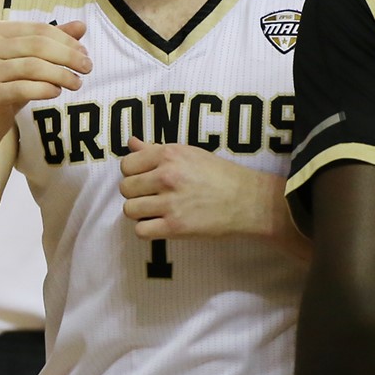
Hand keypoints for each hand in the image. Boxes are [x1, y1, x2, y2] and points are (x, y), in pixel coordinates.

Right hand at [0, 19, 88, 147]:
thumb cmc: (7, 86)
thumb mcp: (29, 61)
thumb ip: (53, 42)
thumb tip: (81, 26)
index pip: (39, 29)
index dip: (66, 40)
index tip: (85, 53)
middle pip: (38, 45)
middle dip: (68, 56)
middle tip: (88, 68)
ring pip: (33, 66)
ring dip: (61, 74)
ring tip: (76, 83)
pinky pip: (25, 88)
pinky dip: (45, 89)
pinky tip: (56, 92)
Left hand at [119, 137, 308, 256]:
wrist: (248, 201)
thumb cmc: (220, 175)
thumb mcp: (189, 153)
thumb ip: (156, 150)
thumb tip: (131, 143)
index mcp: (169, 154)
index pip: (127, 164)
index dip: (134, 173)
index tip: (146, 179)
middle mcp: (166, 176)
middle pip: (125, 188)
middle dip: (136, 194)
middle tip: (153, 197)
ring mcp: (170, 202)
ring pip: (130, 210)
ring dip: (141, 212)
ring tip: (157, 211)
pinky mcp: (175, 227)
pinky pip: (141, 231)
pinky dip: (147, 230)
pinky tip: (160, 225)